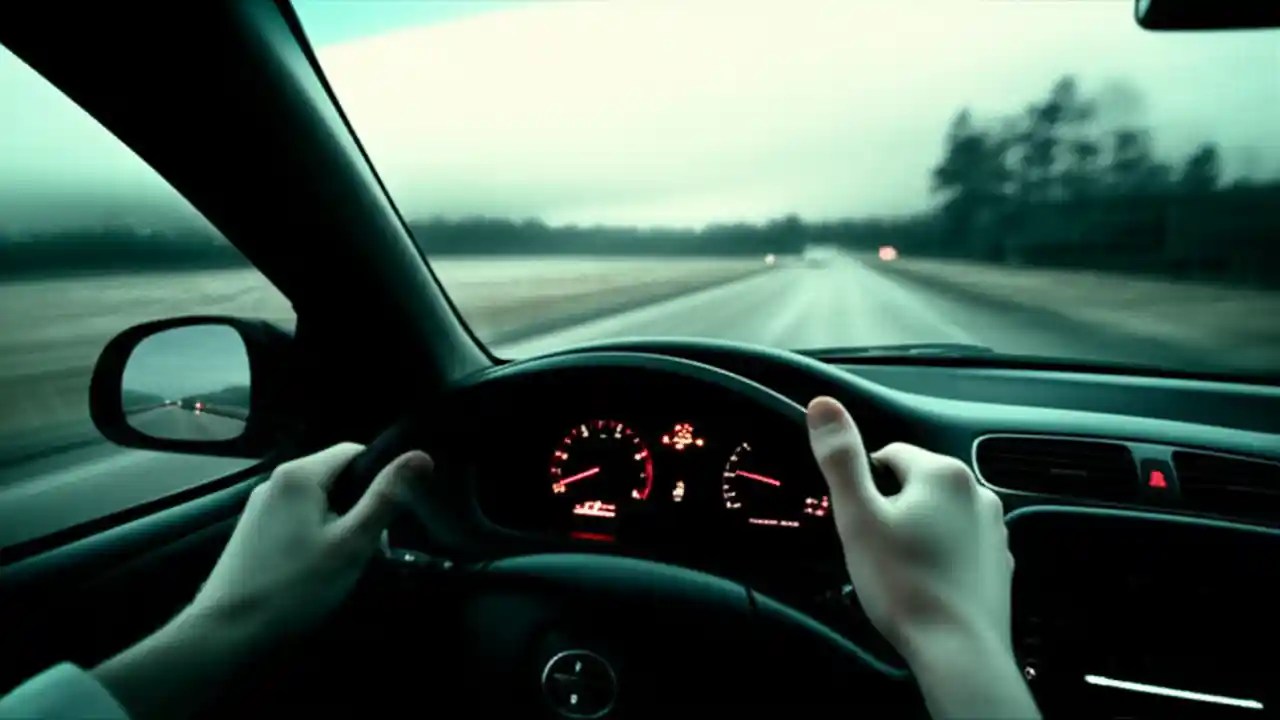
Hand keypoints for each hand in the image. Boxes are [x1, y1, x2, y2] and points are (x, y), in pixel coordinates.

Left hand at [93, 443, 431, 719]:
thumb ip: (387, 498)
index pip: (355, 452)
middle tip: (372, 551)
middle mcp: (275, 482)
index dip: (381, 478)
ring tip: (347, 566)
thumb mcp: (352, 543)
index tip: (391, 518)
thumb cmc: (296, 586)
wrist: (226, 634)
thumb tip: (422, 456)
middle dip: (361, 509)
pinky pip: (297, 522)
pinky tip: (318, 572)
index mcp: (300, 475)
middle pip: (336, 479)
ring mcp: (259, 508)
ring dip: (341, 528)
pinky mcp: (252, 534)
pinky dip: (317, 538)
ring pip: (318, 503)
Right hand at [806, 397, 1036, 718]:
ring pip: (936, 515)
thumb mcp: (858, 517)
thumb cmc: (904, 585)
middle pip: (914, 484)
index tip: (861, 523)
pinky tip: (925, 584)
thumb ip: (840, 457)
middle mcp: (976, 491)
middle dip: (891, 510)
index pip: (887, 455)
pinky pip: (958, 544)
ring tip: (901, 570)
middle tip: (876, 549)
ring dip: (916, 532)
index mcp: (942, 472)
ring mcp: (993, 527)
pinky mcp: (999, 560)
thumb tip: (823, 405)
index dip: (865, 488)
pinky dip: (939, 557)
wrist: (958, 650)